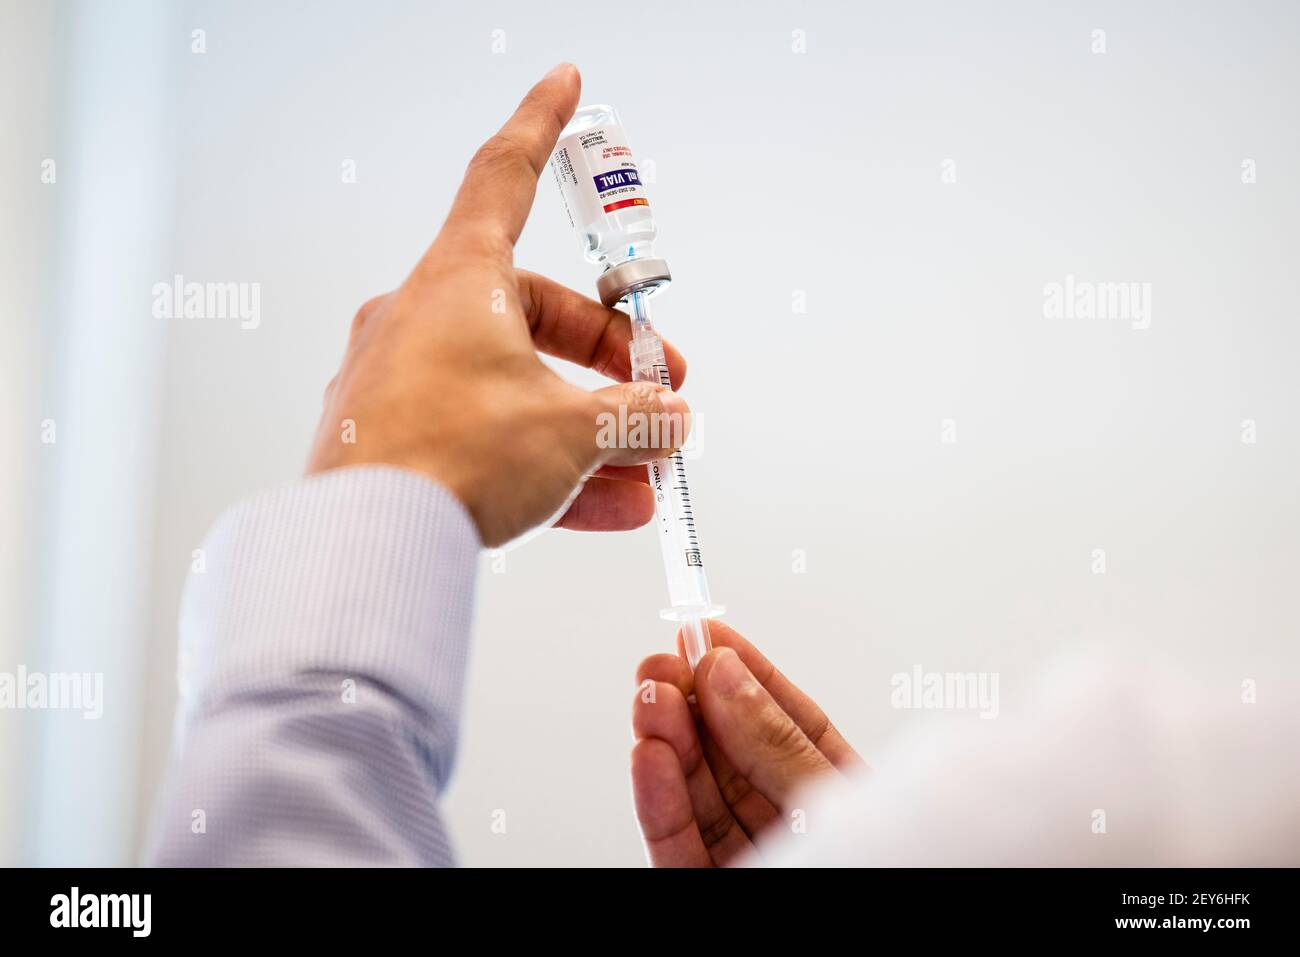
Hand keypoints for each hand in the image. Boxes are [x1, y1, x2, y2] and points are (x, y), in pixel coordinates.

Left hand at [306, 63, 689, 545]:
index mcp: (457, 281)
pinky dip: (546, 464)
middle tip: (659, 394)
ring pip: (517, 389)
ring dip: (588, 427)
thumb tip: (669, 419)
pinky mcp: (397, 444)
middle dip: (608, 358)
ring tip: (644, 472)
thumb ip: (634, 417)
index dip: (543, 125)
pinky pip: (488, 440)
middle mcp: (422, 319)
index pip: (505, 176)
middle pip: (535, 313)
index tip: (564, 83)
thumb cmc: (448, 461)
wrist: (361, 550)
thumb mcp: (570, 429)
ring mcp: (404, 384)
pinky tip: (605, 507)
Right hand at [631, 621, 864, 865]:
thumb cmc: (880, 876)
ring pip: (699, 797)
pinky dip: (658, 803)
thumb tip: (725, 676)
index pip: (791, 726)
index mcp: (842, 801)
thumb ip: (775, 746)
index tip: (707, 636)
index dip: (747, 677)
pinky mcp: (711, 889)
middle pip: (733, 758)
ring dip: (668, 743)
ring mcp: (752, 858)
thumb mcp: (833, 800)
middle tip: (661, 665)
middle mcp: (792, 827)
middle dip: (693, 705)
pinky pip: (679, 849)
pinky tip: (648, 755)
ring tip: (649, 700)